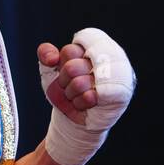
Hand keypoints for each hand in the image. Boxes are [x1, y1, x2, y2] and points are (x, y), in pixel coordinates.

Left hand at [36, 28, 134, 164]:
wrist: (72, 116)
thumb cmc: (65, 90)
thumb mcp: (50, 70)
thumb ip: (46, 53)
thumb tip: (52, 58)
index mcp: (91, 48)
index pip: (69, 50)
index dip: (62, 63)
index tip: (65, 68)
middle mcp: (106, 58)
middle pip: (71, 67)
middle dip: (65, 81)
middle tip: (71, 85)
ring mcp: (113, 76)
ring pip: (79, 83)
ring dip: (72, 94)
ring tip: (79, 95)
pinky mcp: (117, 94)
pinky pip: (89, 97)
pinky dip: (80, 103)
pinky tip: (85, 104)